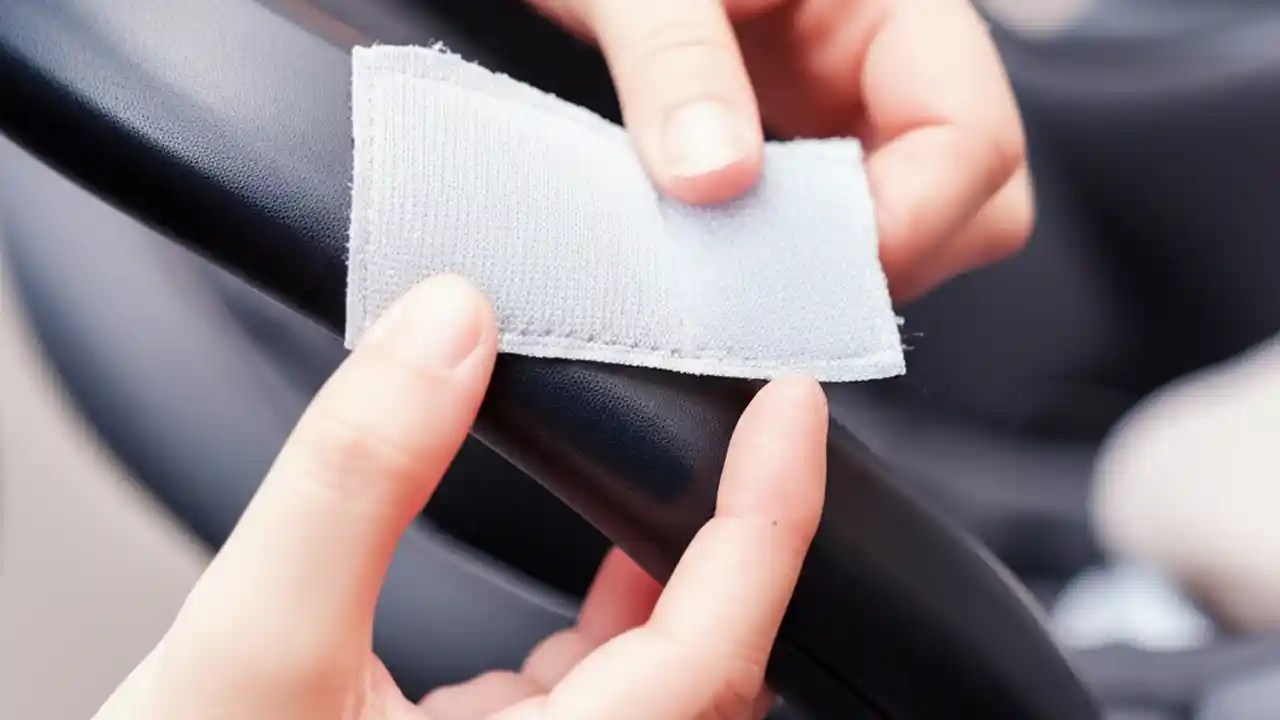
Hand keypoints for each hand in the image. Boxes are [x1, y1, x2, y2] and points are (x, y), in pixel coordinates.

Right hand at [95, 274, 828, 719]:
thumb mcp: (250, 646)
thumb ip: (356, 483)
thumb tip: (445, 329)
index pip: (717, 651)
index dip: (768, 518)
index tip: (790, 408)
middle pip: (707, 666)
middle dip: (737, 539)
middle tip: (749, 423)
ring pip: (656, 683)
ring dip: (672, 578)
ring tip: (680, 472)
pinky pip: (597, 697)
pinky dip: (610, 621)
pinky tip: (594, 571)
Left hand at [530, 0, 1032, 298]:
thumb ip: (676, 61)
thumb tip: (715, 179)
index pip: (974, 136)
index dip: (907, 224)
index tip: (797, 268)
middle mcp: (896, 57)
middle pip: (977, 198)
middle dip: (890, 259)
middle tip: (768, 280)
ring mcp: (856, 104)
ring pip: (919, 224)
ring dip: (838, 267)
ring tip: (735, 266)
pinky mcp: (806, 140)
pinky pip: (844, 225)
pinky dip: (796, 257)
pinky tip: (726, 254)